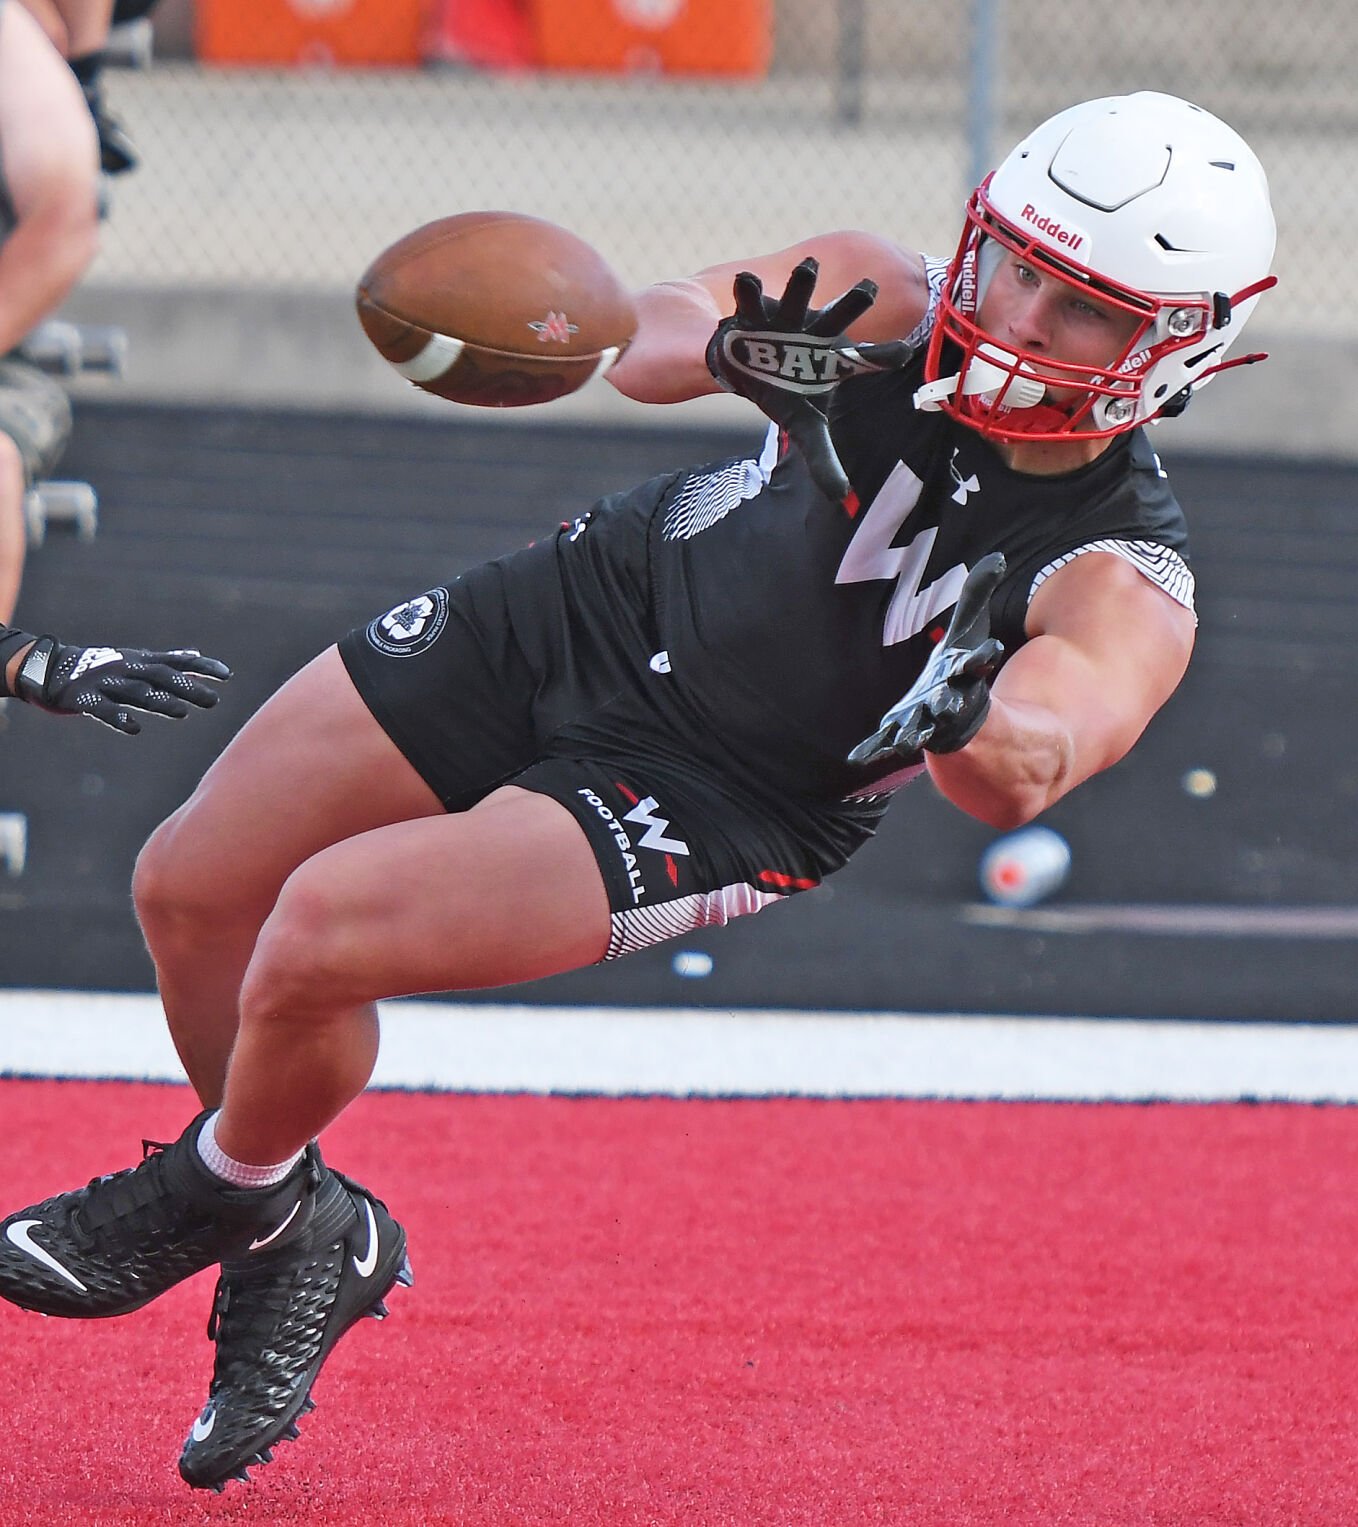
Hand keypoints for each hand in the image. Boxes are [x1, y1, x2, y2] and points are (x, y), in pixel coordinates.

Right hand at [8, 636, 231, 733]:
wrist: (49, 667)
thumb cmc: (100, 666)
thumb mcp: (134, 660)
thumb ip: (165, 661)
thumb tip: (194, 656)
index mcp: (140, 661)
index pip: (176, 662)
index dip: (202, 667)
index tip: (227, 675)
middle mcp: (126, 669)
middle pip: (161, 677)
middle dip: (187, 688)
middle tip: (212, 701)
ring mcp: (105, 682)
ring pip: (136, 691)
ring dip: (160, 701)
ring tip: (182, 712)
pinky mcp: (84, 698)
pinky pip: (103, 708)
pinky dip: (118, 717)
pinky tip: (133, 728)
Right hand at [706, 258, 917, 501]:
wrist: (748, 364)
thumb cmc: (786, 390)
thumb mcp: (804, 427)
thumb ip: (823, 459)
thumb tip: (842, 499)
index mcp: (835, 358)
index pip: (868, 357)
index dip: (884, 355)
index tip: (903, 352)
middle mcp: (817, 331)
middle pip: (841, 315)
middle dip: (853, 300)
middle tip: (868, 289)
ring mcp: (787, 317)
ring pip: (800, 295)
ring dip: (804, 282)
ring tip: (808, 266)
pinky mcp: (755, 311)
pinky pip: (751, 296)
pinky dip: (748, 289)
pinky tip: (745, 281)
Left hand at [848, 554, 1006, 763]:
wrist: (954, 713)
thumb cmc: (959, 667)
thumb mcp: (967, 629)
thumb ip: (977, 596)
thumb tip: (997, 557)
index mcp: (963, 676)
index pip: (976, 664)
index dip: (981, 658)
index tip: (989, 652)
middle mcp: (947, 702)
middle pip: (949, 703)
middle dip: (946, 704)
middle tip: (945, 704)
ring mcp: (923, 721)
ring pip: (919, 731)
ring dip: (912, 735)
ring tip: (906, 742)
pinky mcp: (900, 731)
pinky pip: (885, 744)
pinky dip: (872, 750)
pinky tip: (855, 757)